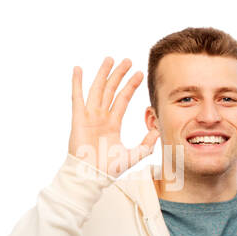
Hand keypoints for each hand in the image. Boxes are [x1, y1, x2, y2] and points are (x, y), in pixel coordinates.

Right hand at [69, 57, 159, 176]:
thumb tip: (159, 131)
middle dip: (119, 75)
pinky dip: (77, 83)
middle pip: (111, 90)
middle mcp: (101, 117)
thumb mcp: (134, 154)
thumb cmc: (109, 168)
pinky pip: (77, 98)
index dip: (130, 85)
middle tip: (127, 60)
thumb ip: (147, 143)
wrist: (92, 176)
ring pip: (97, 90)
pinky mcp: (78, 119)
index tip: (139, 73)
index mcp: (112, 124)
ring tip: (110, 59)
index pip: (123, 99)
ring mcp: (89, 116)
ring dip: (103, 74)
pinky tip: (78, 69)